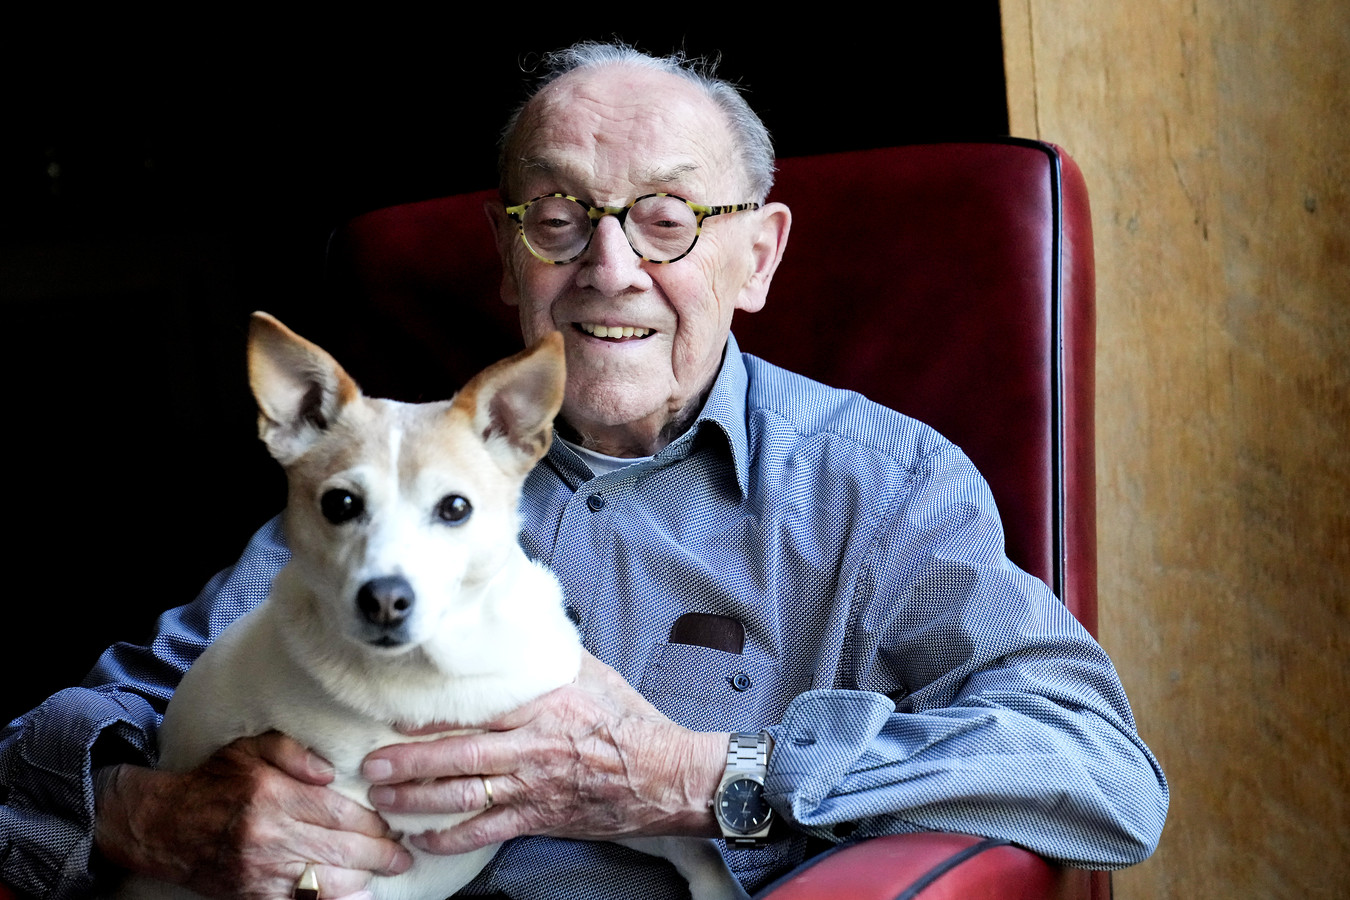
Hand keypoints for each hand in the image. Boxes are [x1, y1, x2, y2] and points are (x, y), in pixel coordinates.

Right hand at [95, 732, 411, 899]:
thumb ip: (293, 751)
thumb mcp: (250, 748)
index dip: (373, 822)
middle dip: (379, 854)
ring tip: (384, 873)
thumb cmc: (216, 781)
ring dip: (362, 878)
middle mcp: (270, 835)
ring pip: (327, 880)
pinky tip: (354, 894)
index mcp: (273, 795)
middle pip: (341, 849)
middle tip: (401, 855)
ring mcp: (262, 870)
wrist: (165, 826)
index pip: (340, 813)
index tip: (392, 825)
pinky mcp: (254, 895)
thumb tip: (331, 773)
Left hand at [361, 652, 726, 853]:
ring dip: (418, 800)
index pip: (475, 711)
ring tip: (383, 798)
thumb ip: (551, 658)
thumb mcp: (593, 675)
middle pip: (458, 757)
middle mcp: (531, 749)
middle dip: (409, 763)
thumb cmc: (631, 723)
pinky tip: (423, 840)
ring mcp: (533, 787)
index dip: (431, 716)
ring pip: (463, 796)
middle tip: (372, 765)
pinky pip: (486, 831)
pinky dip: (451, 838)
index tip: (394, 716)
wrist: (665, 775)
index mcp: (541, 708)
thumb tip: (523, 628)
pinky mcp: (539, 817)